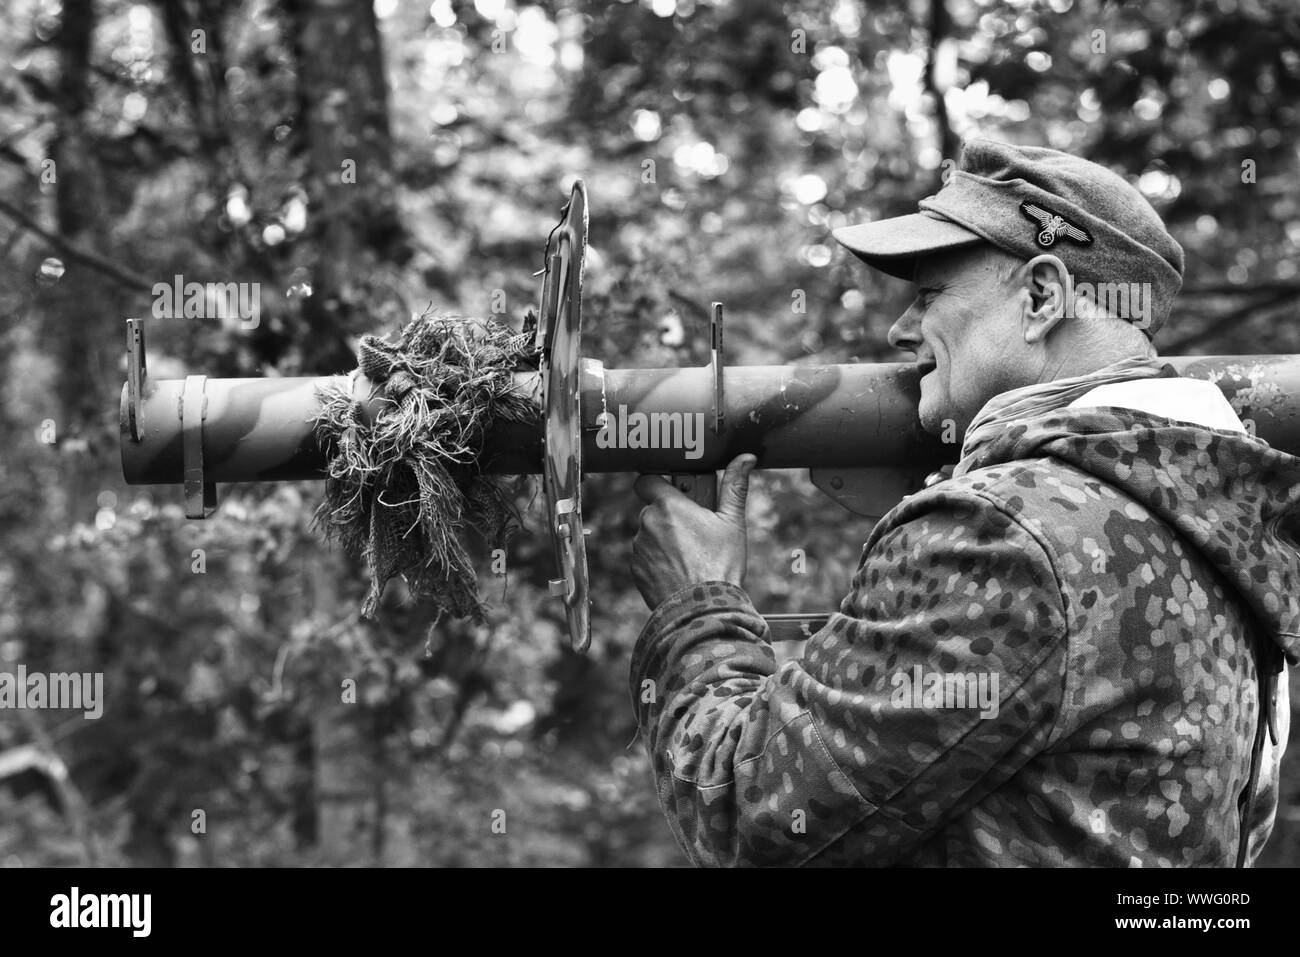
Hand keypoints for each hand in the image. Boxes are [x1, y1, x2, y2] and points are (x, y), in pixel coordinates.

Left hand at [631, 454, 756, 609]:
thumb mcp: (732, 522)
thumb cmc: (720, 564)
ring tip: (690, 555)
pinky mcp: (636, 570)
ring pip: (649, 534)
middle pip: (653, 510)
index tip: (675, 492)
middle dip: (670, 516)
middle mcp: (647, 523)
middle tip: (695, 530)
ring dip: (663, 539)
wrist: (703, 608)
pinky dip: (658, 560)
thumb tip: (745, 458)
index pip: (647, 480)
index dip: (658, 484)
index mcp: (668, 505)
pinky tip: (679, 570)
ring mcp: (638, 548)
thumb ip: (735, 486)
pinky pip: (645, 557)